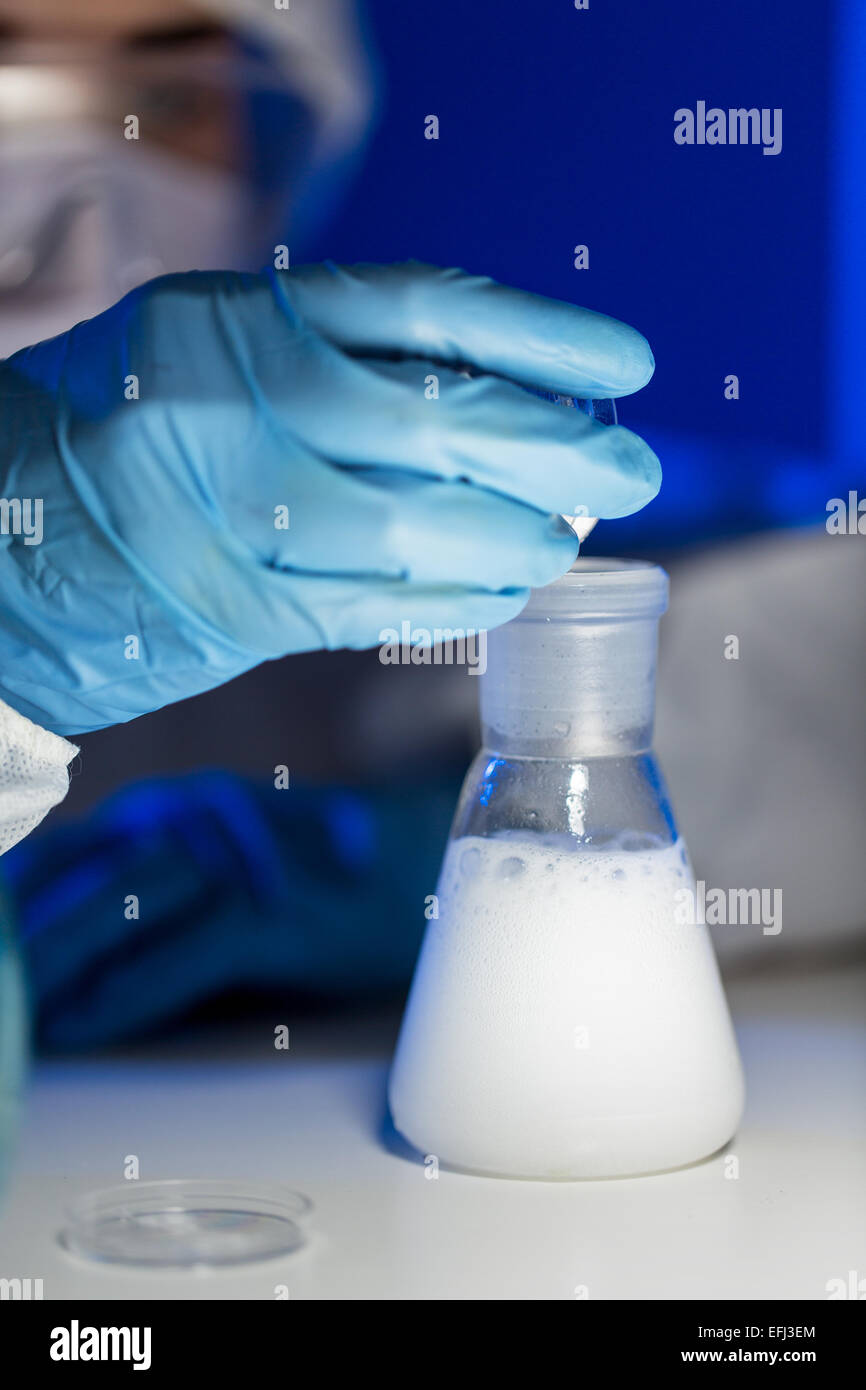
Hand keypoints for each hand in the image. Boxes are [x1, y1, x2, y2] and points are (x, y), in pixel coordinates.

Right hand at [0, 261, 658, 733]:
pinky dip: (458, 604)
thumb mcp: (209, 343)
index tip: (627, 365)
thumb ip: (331, 352)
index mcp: (239, 318)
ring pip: (421, 528)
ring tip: (565, 540)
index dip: (543, 336)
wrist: (2, 532)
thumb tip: (498, 393)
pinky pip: (378, 608)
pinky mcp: (237, 608)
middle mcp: (241, 405)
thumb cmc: (119, 422)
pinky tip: (505, 594)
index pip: (426, 309)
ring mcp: (236, 513)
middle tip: (635, 469)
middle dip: (561, 450)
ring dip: (517, 539)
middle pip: (444, 420)